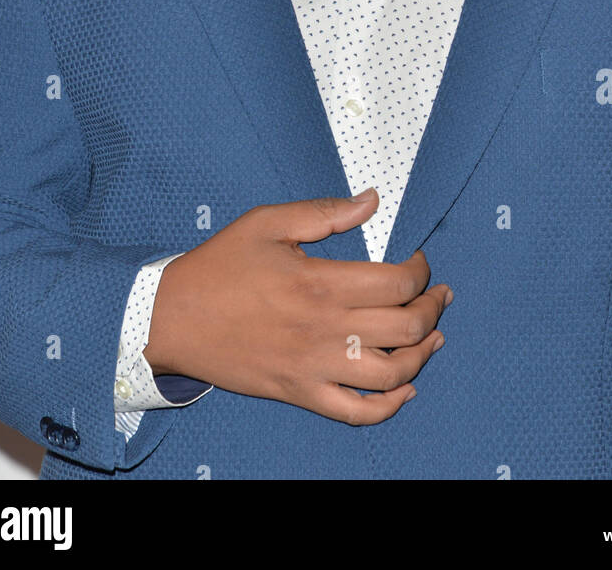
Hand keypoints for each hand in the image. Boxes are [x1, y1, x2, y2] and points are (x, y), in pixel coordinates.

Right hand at [143, 188, 451, 424]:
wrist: (173, 318)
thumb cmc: (220, 266)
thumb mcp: (269, 223)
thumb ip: (326, 213)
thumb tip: (372, 200)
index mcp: (320, 283)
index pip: (397, 284)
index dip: (420, 271)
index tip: (419, 261)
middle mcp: (325, 330)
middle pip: (406, 328)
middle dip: (433, 309)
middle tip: (438, 295)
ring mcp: (314, 367)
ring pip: (393, 374)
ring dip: (423, 355)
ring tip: (433, 337)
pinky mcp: (301, 393)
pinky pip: (357, 412)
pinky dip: (390, 405)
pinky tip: (404, 387)